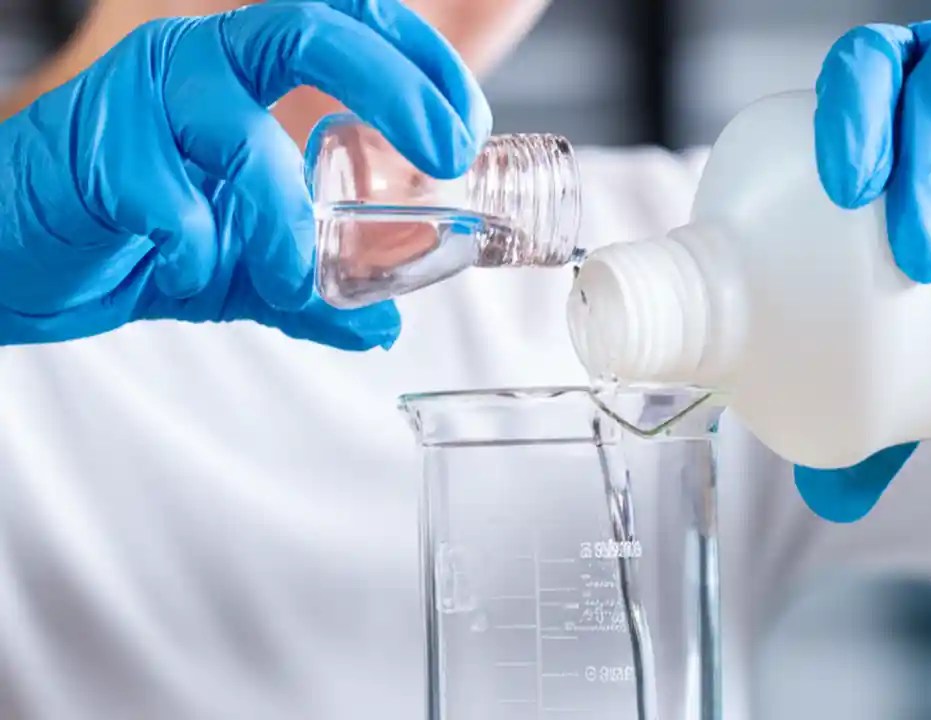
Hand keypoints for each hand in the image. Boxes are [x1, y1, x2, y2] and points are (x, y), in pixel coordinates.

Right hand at [0, 0, 490, 348]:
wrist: (19, 254)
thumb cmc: (135, 230)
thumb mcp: (246, 260)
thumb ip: (316, 285)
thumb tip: (384, 324)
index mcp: (248, 66)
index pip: (351, 21)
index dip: (420, 62)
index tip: (464, 130)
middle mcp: (199, 60)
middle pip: (310, 27)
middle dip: (392, 86)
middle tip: (441, 155)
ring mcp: (142, 96)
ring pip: (234, 126)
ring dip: (282, 214)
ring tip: (291, 273)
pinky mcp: (91, 150)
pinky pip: (162, 196)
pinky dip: (195, 245)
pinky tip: (190, 268)